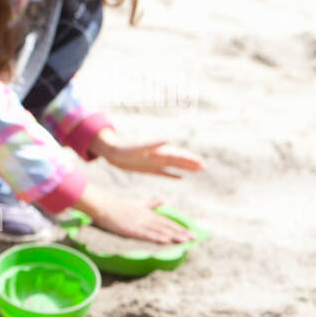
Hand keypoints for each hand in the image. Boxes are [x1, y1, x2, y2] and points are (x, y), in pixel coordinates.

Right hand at [75, 184, 194, 243]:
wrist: (103, 205)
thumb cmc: (117, 205)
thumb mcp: (137, 203)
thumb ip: (150, 204)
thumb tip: (162, 199)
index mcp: (148, 213)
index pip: (167, 221)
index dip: (179, 227)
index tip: (191, 232)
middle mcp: (147, 218)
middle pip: (167, 226)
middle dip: (181, 232)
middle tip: (194, 238)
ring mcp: (140, 223)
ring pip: (159, 230)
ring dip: (173, 235)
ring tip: (185, 240)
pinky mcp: (131, 229)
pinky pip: (146, 234)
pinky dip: (157, 237)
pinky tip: (166, 240)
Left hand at [90, 130, 204, 177]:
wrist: (111, 151)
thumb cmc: (122, 148)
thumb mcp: (136, 148)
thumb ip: (151, 145)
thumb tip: (167, 139)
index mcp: (157, 151)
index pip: (177, 155)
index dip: (189, 159)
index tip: (201, 163)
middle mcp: (158, 156)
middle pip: (178, 160)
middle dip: (191, 163)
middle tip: (204, 167)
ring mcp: (154, 162)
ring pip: (174, 166)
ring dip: (186, 168)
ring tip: (199, 170)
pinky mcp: (148, 168)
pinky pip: (163, 172)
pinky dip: (172, 175)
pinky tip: (180, 177)